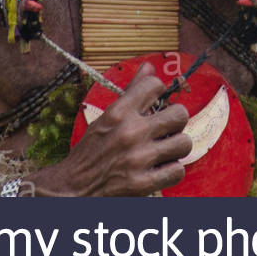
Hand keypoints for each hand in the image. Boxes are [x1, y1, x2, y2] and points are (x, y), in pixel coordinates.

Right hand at [31, 62, 191, 196]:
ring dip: (176, 147)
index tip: (154, 102)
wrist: (72, 188)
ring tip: (165, 149)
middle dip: (175, 120)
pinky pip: (177, 171)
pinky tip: (160, 168)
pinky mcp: (142, 184)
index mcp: (119, 112)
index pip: (155, 84)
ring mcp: (138, 159)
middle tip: (166, 128)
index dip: (158, 91)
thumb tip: (149, 66)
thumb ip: (132, 91)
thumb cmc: (91, 150)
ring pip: (183, 143)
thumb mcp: (107, 116)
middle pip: (180, 114)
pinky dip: (171, 170)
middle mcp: (131, 132)